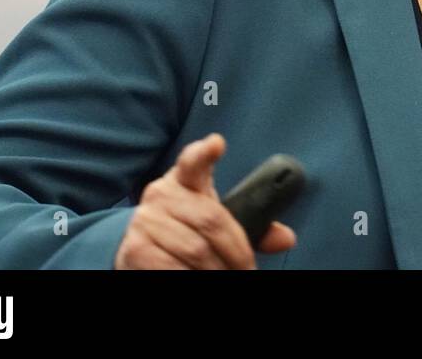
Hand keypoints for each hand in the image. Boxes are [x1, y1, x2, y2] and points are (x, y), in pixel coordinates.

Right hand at [115, 133, 297, 268]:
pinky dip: (193, 278)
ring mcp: (145, 221)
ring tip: (227, 276)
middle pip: (211, 221)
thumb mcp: (213, 219)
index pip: (193, 161)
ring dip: (218, 270)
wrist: (139, 248)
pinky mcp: (135, 250)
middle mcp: (161, 194)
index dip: (204, 152)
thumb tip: (285, 238)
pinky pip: (173, 269)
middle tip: (247, 270)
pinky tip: (199, 278)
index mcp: (184, 179)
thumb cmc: (185, 229)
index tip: (216, 144)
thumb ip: (247, 224)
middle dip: (236, 252)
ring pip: (196, 250)